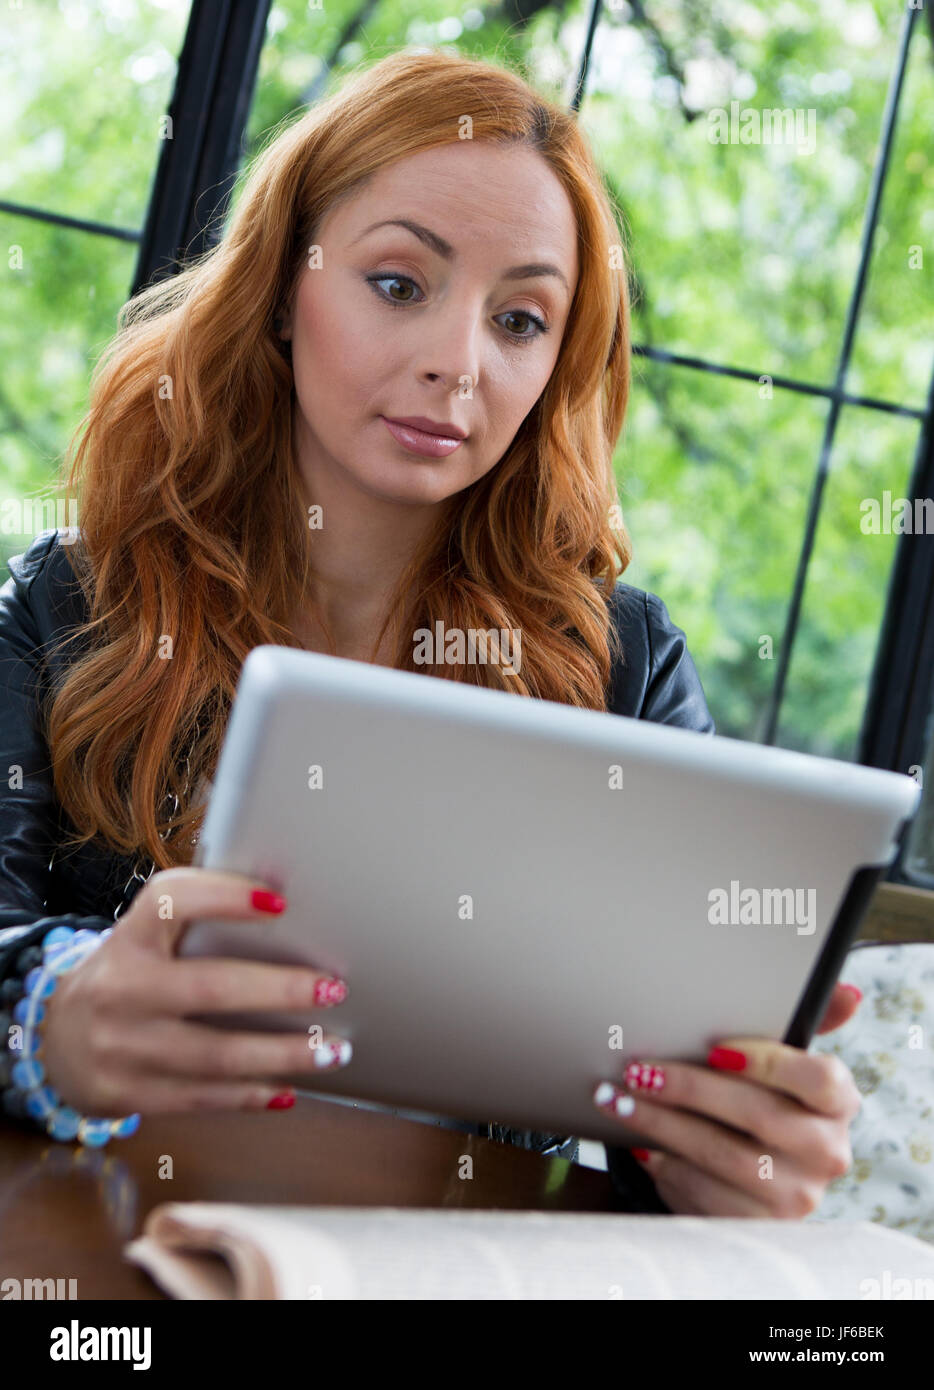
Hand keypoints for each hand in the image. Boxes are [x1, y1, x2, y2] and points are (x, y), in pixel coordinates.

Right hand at [42, 868, 351, 1117]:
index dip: (226, 897)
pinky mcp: (127, 1094)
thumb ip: (196, 921)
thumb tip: (281, 902)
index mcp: (128, 937)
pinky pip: (204, 1096)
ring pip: (217, 1055)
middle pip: (212, 988)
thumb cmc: (125, 976)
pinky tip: (289, 1088)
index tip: (280, 901)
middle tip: (333, 988)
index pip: (173, 902)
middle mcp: (120, 989)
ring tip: (332, 1049)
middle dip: (282, 990)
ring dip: (284, 1054)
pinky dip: (253, 1093)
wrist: (53, 1038)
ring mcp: (121, 1047)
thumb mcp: (144, 938)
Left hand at [593, 982, 863, 1216]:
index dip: (769, 1062)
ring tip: (618, 1099)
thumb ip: (809, 1023)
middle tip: (637, 1070)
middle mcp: (827, 1153)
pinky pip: (703, 1194)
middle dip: (688, 1088)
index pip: (821, 1079)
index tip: (714, 1048)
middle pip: (757, 1114)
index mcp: (839, 1104)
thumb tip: (850, 992)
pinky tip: (640, 1144)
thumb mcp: (781, 1065)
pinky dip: (665, 1165)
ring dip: (660, 1124)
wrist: (755, 1178)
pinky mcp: (757, 1226)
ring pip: (720, 1154)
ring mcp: (796, 1196)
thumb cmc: (762, 1100)